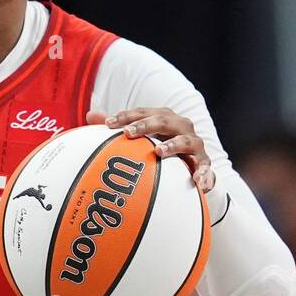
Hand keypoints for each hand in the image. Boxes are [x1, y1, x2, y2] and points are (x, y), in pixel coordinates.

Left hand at [85, 106, 215, 192]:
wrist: (188, 163)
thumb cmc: (158, 145)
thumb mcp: (140, 136)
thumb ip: (119, 127)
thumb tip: (90, 114)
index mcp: (164, 118)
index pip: (143, 112)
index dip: (126, 116)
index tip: (107, 124)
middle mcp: (181, 127)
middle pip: (164, 121)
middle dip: (146, 125)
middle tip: (128, 133)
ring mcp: (194, 144)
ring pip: (186, 141)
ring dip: (173, 145)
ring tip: (158, 152)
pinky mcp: (203, 163)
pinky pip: (206, 169)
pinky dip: (203, 174)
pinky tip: (196, 183)